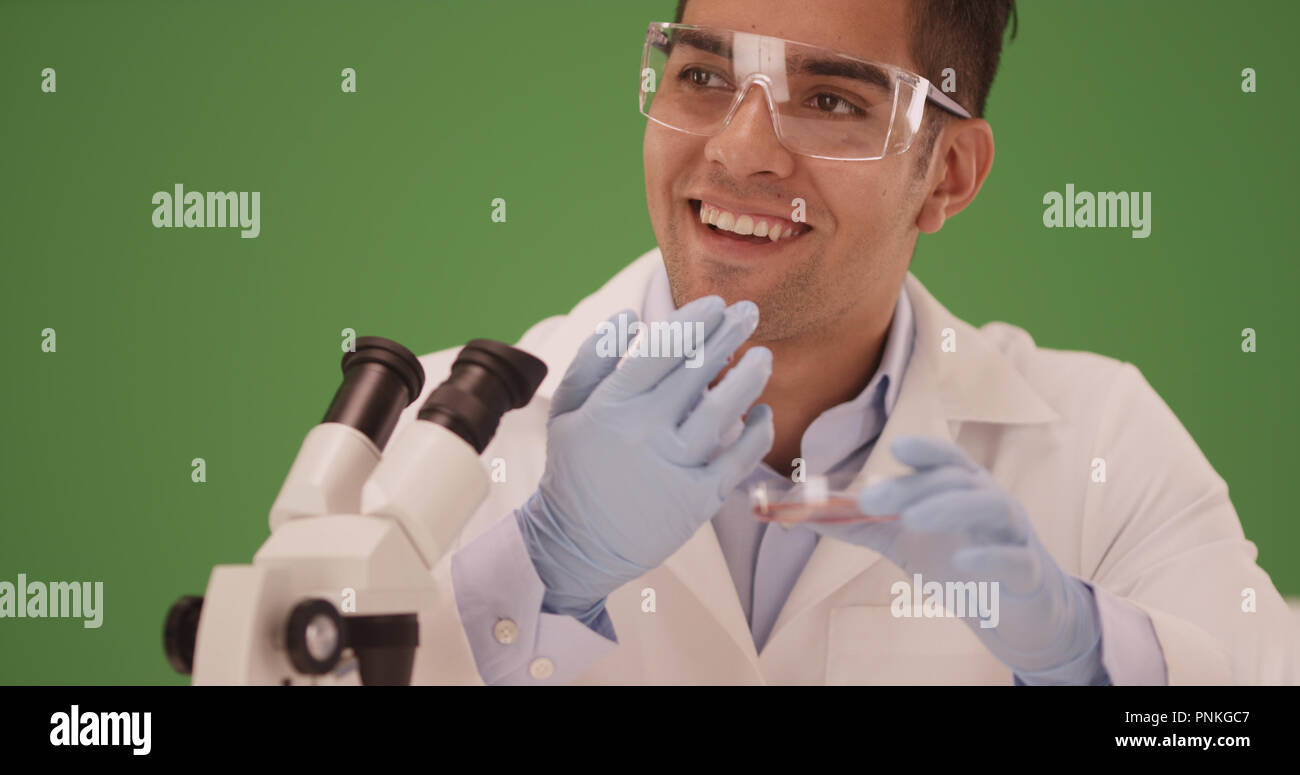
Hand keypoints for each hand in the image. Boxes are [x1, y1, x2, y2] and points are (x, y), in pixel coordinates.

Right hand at [515, 295, 774, 623]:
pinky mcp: (697, 501)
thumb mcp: (566, 410)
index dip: (693, 321)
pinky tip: (763, 413)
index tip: (715, 303)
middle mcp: (645, 433)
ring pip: (724, 411)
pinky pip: (737, 459)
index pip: (661, 350)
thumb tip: (628, 316)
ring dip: (749, 378)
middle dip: (727, 335)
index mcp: (611, 406)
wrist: (577, 546)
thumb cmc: (574, 470)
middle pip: (696, 372)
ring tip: (763, 356)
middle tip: (749, 311)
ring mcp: (674, 467)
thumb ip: (593, 359)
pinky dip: (755, 433)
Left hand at [806, 435, 1105, 683]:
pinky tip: (962, 560)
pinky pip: (1013, 558)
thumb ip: (862, 524)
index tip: (895, 450)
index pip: (947, 459)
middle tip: (871, 499)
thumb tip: (804, 512)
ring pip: (991, 507)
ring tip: (911, 518)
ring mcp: (1013, 534)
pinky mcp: (1027, 572)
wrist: (1016, 612)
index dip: (925, 451)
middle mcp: (992, 501)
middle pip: (956, 482)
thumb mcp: (905, 542)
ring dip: (950, 508)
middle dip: (913, 488)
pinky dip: (988, 557)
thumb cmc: (959, 562)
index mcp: (964, 487)